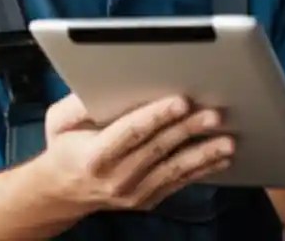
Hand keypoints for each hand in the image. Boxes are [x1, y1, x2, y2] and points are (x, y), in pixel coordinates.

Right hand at [38, 94, 234, 212]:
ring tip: (227, 140)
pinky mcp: (147, 200)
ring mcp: (133, 194)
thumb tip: (102, 84)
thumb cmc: (65, 147)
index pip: (130, 132)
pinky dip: (202, 169)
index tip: (180, 101)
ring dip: (203, 154)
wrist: (62, 191)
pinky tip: (220, 157)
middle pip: (158, 148)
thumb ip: (78, 103)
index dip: (156, 116)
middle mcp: (115, 179)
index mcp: (94, 155)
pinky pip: (178, 182)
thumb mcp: (58, 121)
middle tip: (213, 113)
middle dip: (188, 129)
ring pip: (174, 169)